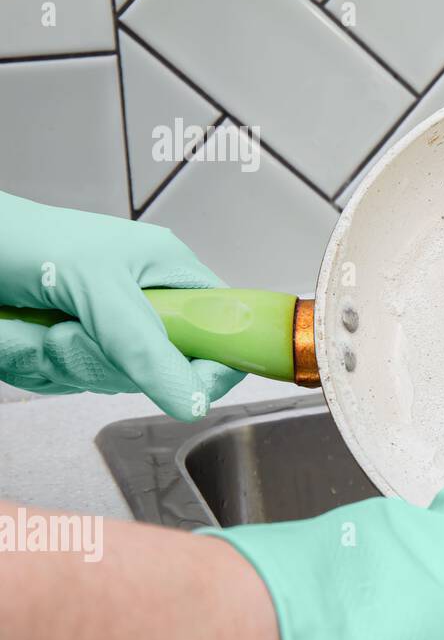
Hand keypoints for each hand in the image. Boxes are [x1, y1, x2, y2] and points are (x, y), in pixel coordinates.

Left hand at [0, 192, 244, 418]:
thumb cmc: (26, 239)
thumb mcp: (99, 289)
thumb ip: (146, 346)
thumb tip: (193, 401)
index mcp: (169, 272)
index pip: (224, 328)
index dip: (215, 362)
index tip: (190, 383)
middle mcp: (143, 302)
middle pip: (161, 369)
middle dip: (107, 362)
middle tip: (71, 332)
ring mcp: (105, 328)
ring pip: (108, 381)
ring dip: (63, 363)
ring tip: (41, 324)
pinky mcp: (68, 346)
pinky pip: (67, 383)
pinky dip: (35, 366)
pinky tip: (23, 334)